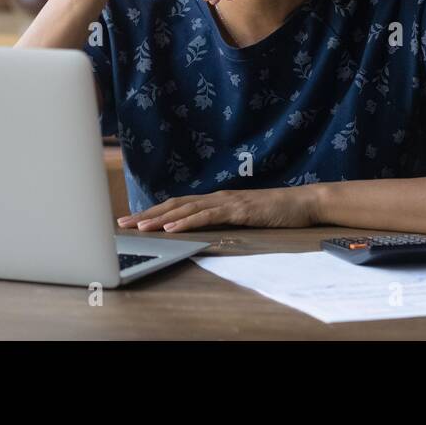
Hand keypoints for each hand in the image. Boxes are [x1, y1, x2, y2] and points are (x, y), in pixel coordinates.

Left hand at [116, 186, 320, 231]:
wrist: (302, 202)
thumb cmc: (275, 211)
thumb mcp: (242, 215)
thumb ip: (223, 218)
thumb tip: (202, 227)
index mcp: (216, 199)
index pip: (178, 204)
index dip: (153, 211)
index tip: (132, 219)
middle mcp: (217, 196)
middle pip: (174, 204)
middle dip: (147, 214)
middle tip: (123, 223)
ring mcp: (227, 202)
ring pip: (186, 209)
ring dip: (160, 218)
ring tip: (140, 226)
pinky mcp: (238, 210)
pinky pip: (208, 216)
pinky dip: (187, 221)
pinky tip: (173, 227)